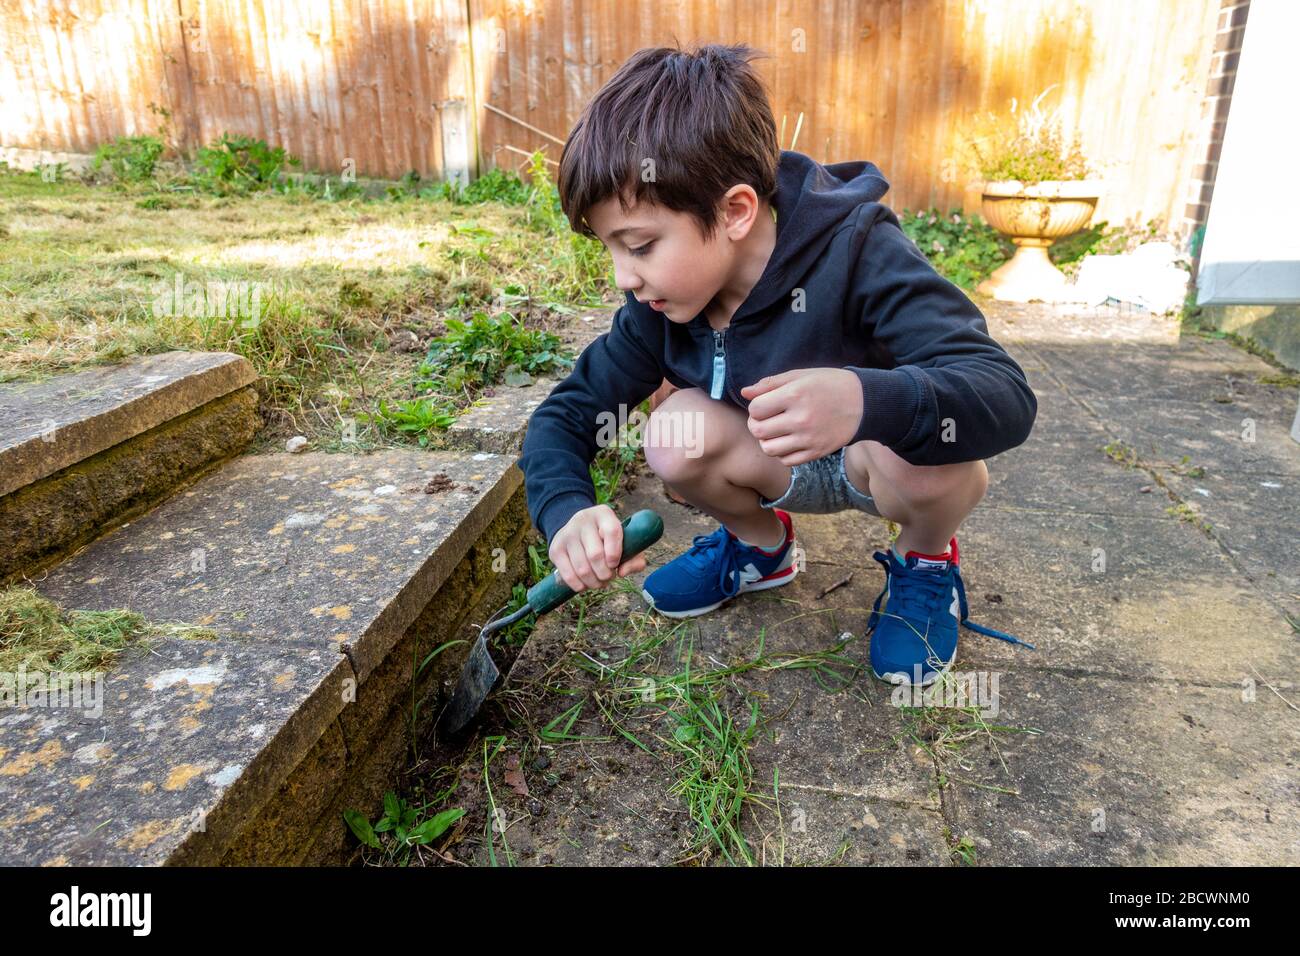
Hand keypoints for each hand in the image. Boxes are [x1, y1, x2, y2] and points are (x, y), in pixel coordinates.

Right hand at [549, 504, 647, 592]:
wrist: (577, 530)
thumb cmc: (607, 539)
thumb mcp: (624, 542)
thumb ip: (634, 558)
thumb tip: (622, 573)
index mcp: (604, 514)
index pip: (611, 531)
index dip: (615, 552)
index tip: (615, 564)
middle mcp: (583, 520)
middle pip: (595, 555)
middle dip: (605, 574)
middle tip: (608, 577)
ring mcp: (567, 534)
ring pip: (582, 568)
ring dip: (594, 583)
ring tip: (599, 582)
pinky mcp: (556, 548)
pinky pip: (568, 575)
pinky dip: (579, 586)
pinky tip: (585, 584)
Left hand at [740, 368, 862, 465]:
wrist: (864, 403)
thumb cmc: (829, 385)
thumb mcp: (801, 375)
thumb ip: (770, 384)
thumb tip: (745, 393)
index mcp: (795, 395)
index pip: (755, 409)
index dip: (756, 407)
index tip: (766, 404)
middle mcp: (800, 419)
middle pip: (758, 430)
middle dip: (756, 424)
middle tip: (765, 419)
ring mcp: (809, 439)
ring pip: (769, 449)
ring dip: (767, 441)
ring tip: (775, 432)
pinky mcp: (816, 452)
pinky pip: (786, 460)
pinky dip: (782, 453)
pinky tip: (788, 441)